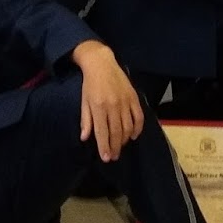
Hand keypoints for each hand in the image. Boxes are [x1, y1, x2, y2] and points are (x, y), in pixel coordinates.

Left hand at [71, 41, 143, 161]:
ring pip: (128, 127)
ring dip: (124, 140)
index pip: (102, 132)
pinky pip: (139, 117)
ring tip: (120, 147)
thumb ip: (86, 120)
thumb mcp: (84, 101)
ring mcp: (125, 102)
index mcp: (98, 107)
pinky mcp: (134, 98)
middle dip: (115, 147)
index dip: (104, 146)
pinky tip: (133, 136)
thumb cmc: (90, 84)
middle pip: (116, 132)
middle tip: (113, 157)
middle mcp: (113, 106)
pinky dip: (138, 129)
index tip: (106, 158)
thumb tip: (84, 138)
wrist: (102, 63)